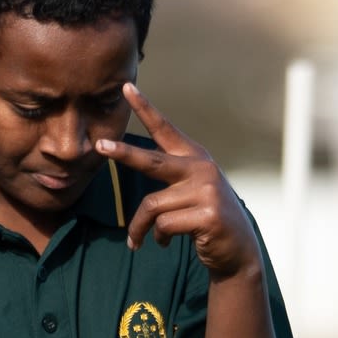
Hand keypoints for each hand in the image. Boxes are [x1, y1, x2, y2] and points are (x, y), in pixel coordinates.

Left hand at [96, 83, 261, 279]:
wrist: (237, 250)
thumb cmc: (207, 220)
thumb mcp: (192, 192)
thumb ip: (171, 179)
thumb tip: (138, 173)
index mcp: (195, 158)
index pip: (165, 130)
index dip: (145, 108)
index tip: (126, 87)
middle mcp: (202, 169)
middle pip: (151, 161)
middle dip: (123, 153)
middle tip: (100, 146)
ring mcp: (206, 192)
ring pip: (151, 206)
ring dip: (140, 228)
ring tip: (138, 240)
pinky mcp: (207, 215)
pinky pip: (163, 225)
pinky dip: (157, 237)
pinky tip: (165, 242)